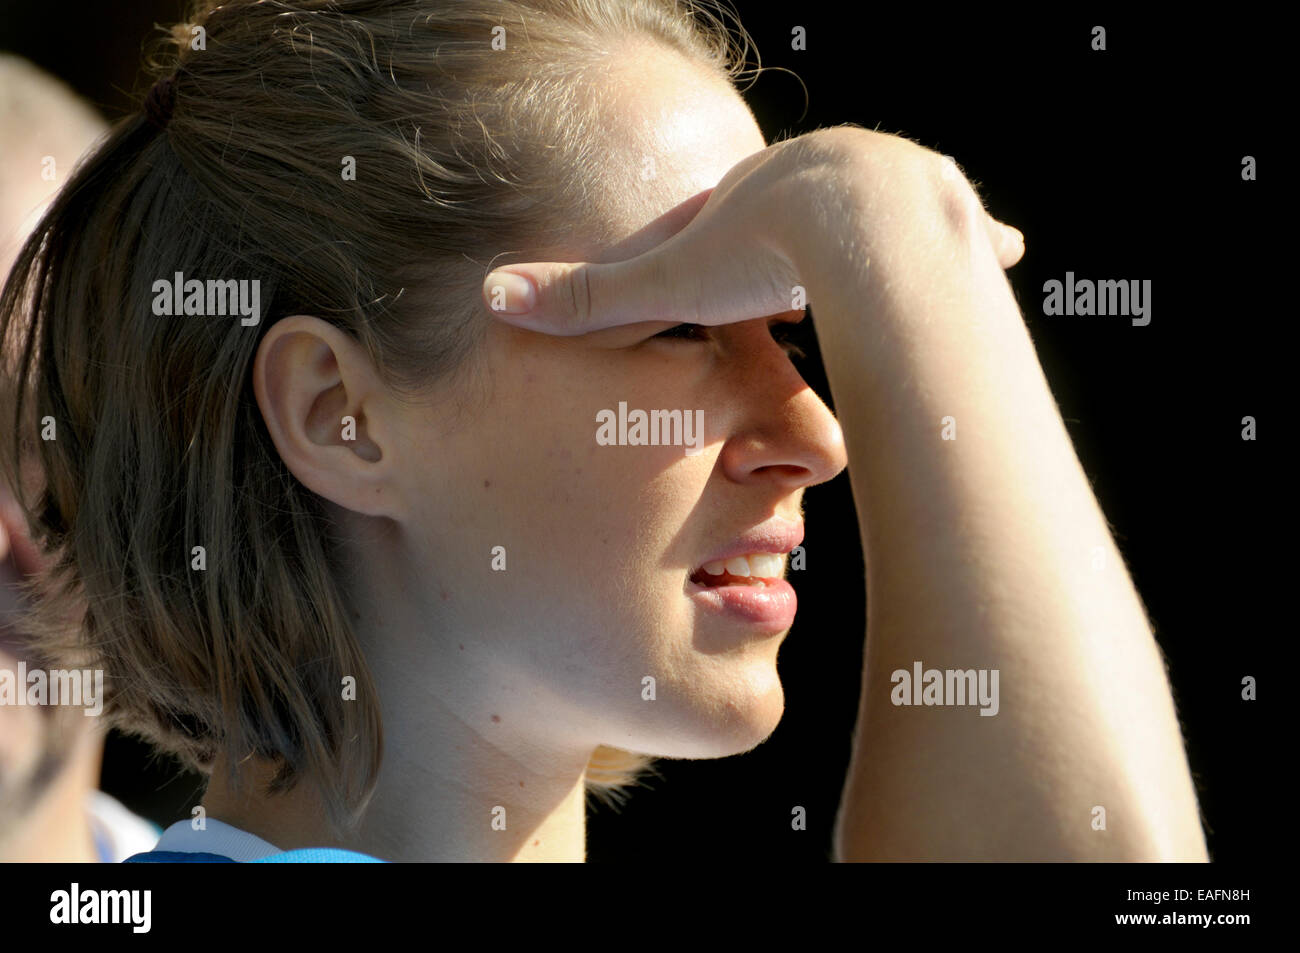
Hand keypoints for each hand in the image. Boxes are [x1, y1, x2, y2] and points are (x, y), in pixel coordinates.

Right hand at [480, 127, 1023, 334]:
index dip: (716, 250)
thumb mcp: (664, 285)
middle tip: (808, 263)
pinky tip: (1010, 250)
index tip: (721, 270)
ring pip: (882, 209)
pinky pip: (959, 225)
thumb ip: (589, 300)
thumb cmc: (756, 253)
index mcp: (753, 193)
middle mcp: (819, 174)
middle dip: (801, 234)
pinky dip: (975, 240)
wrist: (853, 226)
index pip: (725, 221)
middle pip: (805, 210)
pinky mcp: (939, 212)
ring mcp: (883, 183)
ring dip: (883, 232)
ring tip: (901, 255)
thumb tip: (491, 298)